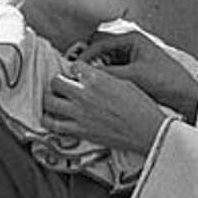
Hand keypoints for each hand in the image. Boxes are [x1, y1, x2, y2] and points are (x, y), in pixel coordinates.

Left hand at [42, 65, 165, 154]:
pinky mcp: (80, 131)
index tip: (77, 75)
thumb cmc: (142, 107)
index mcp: (98, 78)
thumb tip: (93, 77)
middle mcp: (84, 93)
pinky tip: (52, 119)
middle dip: (57, 83)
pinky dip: (49, 121)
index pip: (74, 66)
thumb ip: (104, 78)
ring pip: (48, 101)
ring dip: (49, 100)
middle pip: (55, 81)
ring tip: (53, 102)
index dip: (75, 70)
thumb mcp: (125, 83)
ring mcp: (80, 113)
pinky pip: (53, 125)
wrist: (149, 131)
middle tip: (61, 87)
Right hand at [76, 30, 197, 119]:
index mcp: (132, 39)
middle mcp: (132, 45)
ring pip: (107, 62)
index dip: (85, 57)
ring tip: (92, 84)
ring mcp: (134, 58)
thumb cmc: (168, 81)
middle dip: (91, 64)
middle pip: (101, 51)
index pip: (99, 43)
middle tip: (80, 76)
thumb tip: (85, 75)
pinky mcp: (136, 70)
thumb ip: (108, 74)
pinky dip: (108, 78)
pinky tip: (105, 89)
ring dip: (99, 72)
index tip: (75, 69)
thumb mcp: (133, 76)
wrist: (186, 96)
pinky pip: (115, 72)